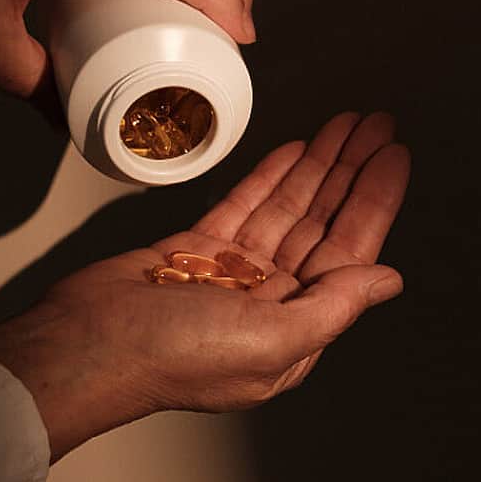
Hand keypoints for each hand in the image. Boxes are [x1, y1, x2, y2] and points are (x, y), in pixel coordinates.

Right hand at [0, 112, 409, 460]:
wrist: (89, 342)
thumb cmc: (170, 356)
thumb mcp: (269, 342)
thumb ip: (332, 307)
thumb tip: (387, 280)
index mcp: (293, 331)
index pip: (347, 255)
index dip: (373, 202)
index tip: (392, 157)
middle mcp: (267, 301)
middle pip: (321, 223)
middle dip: (351, 172)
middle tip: (376, 125)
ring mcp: (229, 272)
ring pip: (286, 208)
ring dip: (317, 165)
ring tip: (344, 126)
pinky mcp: (194, 249)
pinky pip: (243, 206)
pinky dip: (269, 176)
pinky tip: (294, 152)